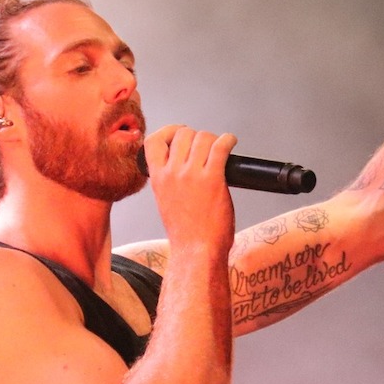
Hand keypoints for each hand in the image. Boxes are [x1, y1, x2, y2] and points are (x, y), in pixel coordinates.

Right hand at [143, 124, 237, 255]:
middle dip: (195, 135)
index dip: (167, 132)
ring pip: (202, 137)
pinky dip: (227, 140)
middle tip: (204, 144)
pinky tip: (230, 142)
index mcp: (157, 179)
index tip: (178, 133)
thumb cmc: (186, 233)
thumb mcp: (165, 201)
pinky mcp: (212, 178)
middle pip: (182, 134)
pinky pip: (220, 147)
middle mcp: (172, 173)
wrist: (197, 251)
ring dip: (213, 139)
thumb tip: (181, 165)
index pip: (152, 141)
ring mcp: (191, 175)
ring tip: (219, 146)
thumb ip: (169, 181)